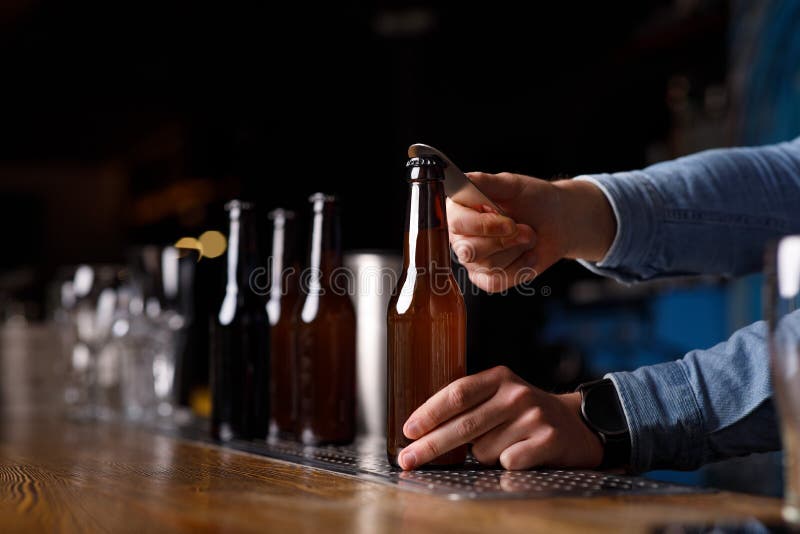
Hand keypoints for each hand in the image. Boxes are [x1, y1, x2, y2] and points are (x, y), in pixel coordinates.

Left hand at [398, 366, 602, 469]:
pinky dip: (505, 464)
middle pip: (463, 425)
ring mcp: (534, 416)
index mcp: (499, 377)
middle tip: (408, 460)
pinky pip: (507, 462)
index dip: (429, 412)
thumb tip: (421, 429)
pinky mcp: (548, 440)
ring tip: (503, 444)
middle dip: (431, 445)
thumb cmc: (525, 412)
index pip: (457, 393)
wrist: (577, 424)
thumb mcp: (499, 395)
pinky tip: (521, 453)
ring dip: (482, 455)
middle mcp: (516, 393)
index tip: (409, 430)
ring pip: (483, 450)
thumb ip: (469, 404)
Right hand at [448, 172, 614, 292]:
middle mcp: (460, 236)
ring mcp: (472, 260)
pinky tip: (527, 254)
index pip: (457, 223)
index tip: (509, 221)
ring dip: (517, 250)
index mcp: (459, 210)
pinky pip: (497, 281)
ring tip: (528, 236)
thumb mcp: (512, 185)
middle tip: (524, 229)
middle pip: (469, 249)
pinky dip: (520, 267)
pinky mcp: (486, 278)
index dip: (484, 226)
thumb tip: (463, 179)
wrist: (556, 222)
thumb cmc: (532, 200)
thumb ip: (485, 182)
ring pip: (488, 265)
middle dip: (505, 240)